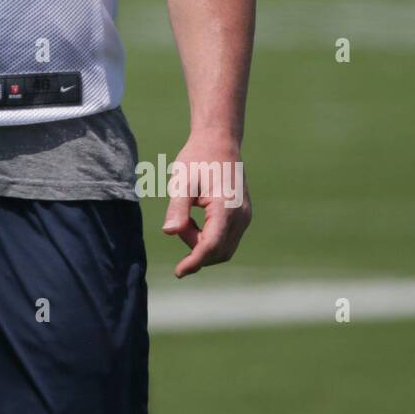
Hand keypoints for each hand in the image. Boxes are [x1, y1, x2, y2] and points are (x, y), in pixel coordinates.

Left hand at [161, 135, 250, 277]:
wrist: (219, 142)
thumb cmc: (198, 159)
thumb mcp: (182, 181)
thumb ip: (177, 208)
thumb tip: (169, 232)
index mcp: (226, 208)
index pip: (211, 246)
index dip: (194, 261)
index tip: (178, 272)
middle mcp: (241, 216)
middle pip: (218, 252)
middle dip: (195, 249)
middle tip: (179, 224)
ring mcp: (245, 217)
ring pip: (224, 248)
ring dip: (202, 244)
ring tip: (187, 217)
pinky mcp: (243, 216)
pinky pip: (227, 239)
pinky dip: (209, 238)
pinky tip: (195, 219)